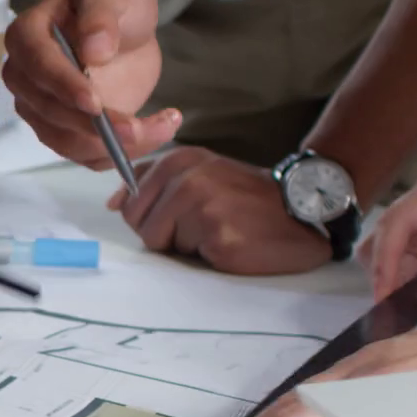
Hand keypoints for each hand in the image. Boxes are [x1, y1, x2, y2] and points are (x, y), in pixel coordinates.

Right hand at [2, 0, 180, 168]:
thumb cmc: (112, 3)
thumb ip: (101, 15)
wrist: (121, 27)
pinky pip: (88, 155)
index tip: (95, 102)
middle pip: (49, 113)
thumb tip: (93, 50)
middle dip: (94, 127)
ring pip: (67, 142)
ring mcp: (42, 110)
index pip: (38, 68)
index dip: (64, 88)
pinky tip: (157, 131)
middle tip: (137, 128)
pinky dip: (122, 153)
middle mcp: (25, 79)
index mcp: (26, 37)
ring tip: (162, 127)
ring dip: (113, 146)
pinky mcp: (66, 132)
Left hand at [109, 147, 330, 274]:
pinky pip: (187, 257)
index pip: (131, 199)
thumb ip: (154, 181)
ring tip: (217, 232)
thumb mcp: (201, 173)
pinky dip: (205, 256)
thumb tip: (115, 202)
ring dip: (185, 245)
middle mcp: (189, 178)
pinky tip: (231, 243)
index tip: (179, 212)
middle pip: (139, 223)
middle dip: (164, 232)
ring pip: (160, 242)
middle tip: (202, 224)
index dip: (149, 214)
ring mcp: (203, 206)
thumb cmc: (246, 199)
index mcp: (182, 159)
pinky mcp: (217, 236)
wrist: (301, 213)